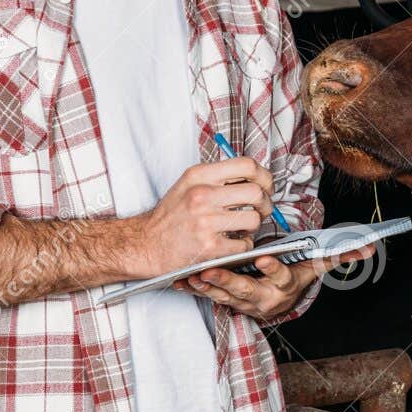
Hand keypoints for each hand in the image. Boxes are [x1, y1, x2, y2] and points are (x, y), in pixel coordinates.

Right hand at [131, 158, 274, 275]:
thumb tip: (255, 175)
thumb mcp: (189, 184)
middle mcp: (202, 195)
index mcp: (199, 175)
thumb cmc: (170, 216)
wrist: (145, 245)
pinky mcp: (209, 246)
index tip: (265, 186)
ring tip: (242, 228)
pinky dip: (244, 246)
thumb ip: (218, 177)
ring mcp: (205, 221)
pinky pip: (245, 244)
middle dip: (265, 203)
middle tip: (260, 209)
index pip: (247, 165)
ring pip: (254, 219)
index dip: (264, 176)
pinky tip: (232, 243)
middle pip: (256, 192)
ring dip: (254, 227)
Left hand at [177, 245, 374, 319]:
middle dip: (227, 280)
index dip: (272, 269)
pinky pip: (208, 297)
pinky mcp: (226, 303)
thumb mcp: (314, 268)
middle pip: (244, 290)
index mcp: (285, 286)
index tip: (262, 258)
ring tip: (191, 274)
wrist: (276, 303)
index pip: (281, 277)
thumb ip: (338, 256)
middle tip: (211, 269)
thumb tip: (369, 247)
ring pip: (222, 295)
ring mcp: (243, 303)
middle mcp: (264, 299)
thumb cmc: (293, 277)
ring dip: (205, 286)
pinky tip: (180, 280)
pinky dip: (194, 289)